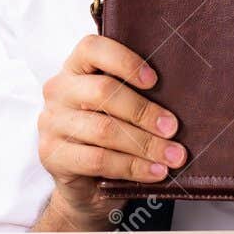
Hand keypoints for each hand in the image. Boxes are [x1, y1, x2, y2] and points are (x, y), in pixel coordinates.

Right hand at [33, 34, 186, 231]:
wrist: (84, 184)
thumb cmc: (108, 135)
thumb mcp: (119, 109)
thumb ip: (136, 94)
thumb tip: (182, 97)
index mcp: (75, 68)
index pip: (92, 49)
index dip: (124, 60)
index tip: (154, 80)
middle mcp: (58, 91)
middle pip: (103, 92)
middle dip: (144, 111)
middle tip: (173, 128)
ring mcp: (52, 123)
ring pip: (104, 130)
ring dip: (145, 144)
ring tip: (173, 155)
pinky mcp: (52, 155)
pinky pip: (98, 160)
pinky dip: (132, 167)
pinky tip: (155, 171)